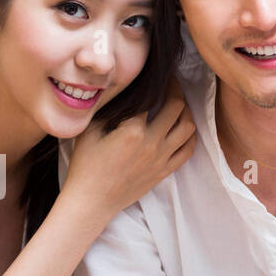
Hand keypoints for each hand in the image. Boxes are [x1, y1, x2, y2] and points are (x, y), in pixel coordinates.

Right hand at [66, 78, 196, 221]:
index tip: (155, 74)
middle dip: (175, 89)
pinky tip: (183, 128)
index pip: (152, 96)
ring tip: (178, 103)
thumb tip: (121, 90)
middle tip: (171, 81)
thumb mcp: (89, 131)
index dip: (155, 82)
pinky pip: (187, 150)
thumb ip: (107, 110)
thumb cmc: (85, 166)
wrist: (91, 202)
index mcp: (132, 130)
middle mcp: (152, 143)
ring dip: (186, 111)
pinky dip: (190, 136)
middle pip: (176, 107)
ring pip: (187, 127)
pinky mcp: (164, 171)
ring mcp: (161, 158)